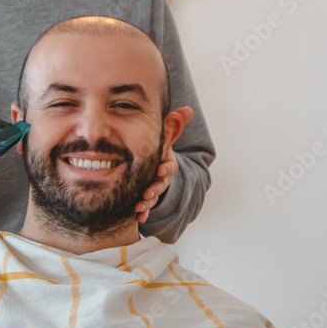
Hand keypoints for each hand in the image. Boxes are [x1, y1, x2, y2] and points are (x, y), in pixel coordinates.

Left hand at [134, 106, 193, 223]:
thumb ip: (172, 125)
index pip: (170, 166)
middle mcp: (162, 177)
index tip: (160, 169)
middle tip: (146, 193)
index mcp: (166, 162)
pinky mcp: (145, 199)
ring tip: (138, 207)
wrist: (150, 167)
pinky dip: (143, 213)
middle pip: (162, 184)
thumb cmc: (156, 150)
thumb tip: (189, 109)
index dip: (166, 168)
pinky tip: (137, 218)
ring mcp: (154, 189)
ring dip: (148, 203)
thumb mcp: (163, 138)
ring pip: (153, 197)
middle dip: (155, 189)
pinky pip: (146, 208)